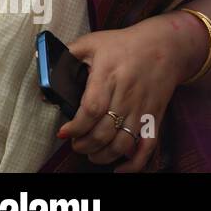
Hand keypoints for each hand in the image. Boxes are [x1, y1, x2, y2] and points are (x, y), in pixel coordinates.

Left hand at [60, 14, 195, 172]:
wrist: (167, 45)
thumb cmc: (125, 44)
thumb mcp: (93, 42)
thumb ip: (66, 55)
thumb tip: (42, 71)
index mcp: (109, 75)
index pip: (92, 109)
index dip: (75, 127)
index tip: (63, 133)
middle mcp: (127, 94)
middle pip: (104, 132)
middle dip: (83, 145)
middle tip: (76, 143)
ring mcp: (143, 107)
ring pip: (122, 144)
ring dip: (102, 156)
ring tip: (92, 152)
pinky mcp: (155, 116)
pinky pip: (147, 146)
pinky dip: (134, 164)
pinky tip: (119, 168)